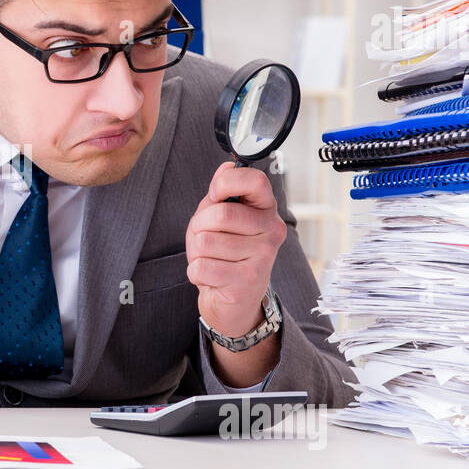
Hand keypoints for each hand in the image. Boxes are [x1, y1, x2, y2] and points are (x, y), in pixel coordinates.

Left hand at [185, 161, 286, 336]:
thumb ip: (220, 193)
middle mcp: (271, 230)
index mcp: (265, 208)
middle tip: (207, 238)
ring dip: (197, 252)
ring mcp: (263, 256)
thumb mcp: (219, 217)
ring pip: (206, 242)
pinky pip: (201, 267)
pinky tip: (212, 276)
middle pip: (220, 214)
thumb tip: (226, 168)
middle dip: (201, 226)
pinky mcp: (248, 280)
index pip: (255, 180)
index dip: (226, 183)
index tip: (216, 195)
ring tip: (212, 259)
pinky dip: (196, 273)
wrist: (233, 300)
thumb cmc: (224, 253)